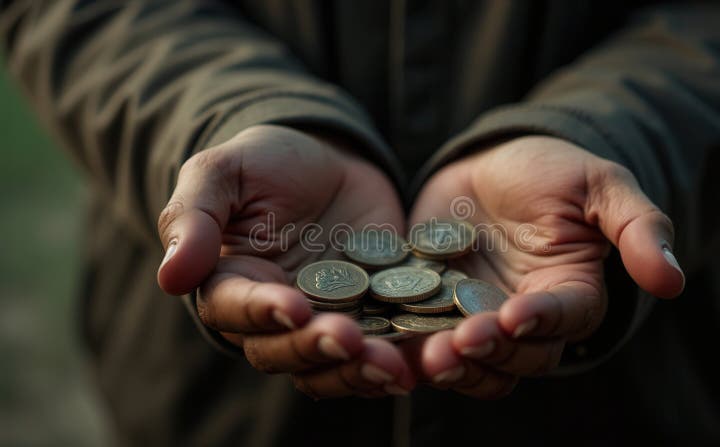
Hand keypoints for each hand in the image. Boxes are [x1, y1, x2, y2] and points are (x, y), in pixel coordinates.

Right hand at [157, 125, 413, 397]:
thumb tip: (170, 276)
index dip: (261, 313)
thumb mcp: (222, 173)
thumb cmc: (265, 163)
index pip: (235, 310)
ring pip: (334, 364)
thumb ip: (193, 217)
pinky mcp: (374, 315)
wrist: (328, 160)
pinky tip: (422, 361)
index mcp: (232, 284)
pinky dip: (401, 358)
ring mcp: (327, 319)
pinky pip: (384, 347)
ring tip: (392, 366)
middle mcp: (277, 316)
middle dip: (316, 349)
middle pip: (285, 352)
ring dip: (360, 370)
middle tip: (349, 339)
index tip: (290, 306)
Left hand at [408, 136, 684, 397]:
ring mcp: (475, 320)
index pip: (565, 319)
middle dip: (491, 350)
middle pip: (515, 357)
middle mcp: (524, 320)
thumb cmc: (553, 173)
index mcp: (570, 294)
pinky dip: (408, 350)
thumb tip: (674, 281)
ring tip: (428, 356)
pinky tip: (388, 345)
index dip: (543, 320)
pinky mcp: (431, 312)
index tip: (518, 313)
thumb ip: (637, 228)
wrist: (489, 168)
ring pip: (469, 364)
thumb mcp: (600, 186)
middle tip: (464, 339)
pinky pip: (421, 342)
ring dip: (450, 365)